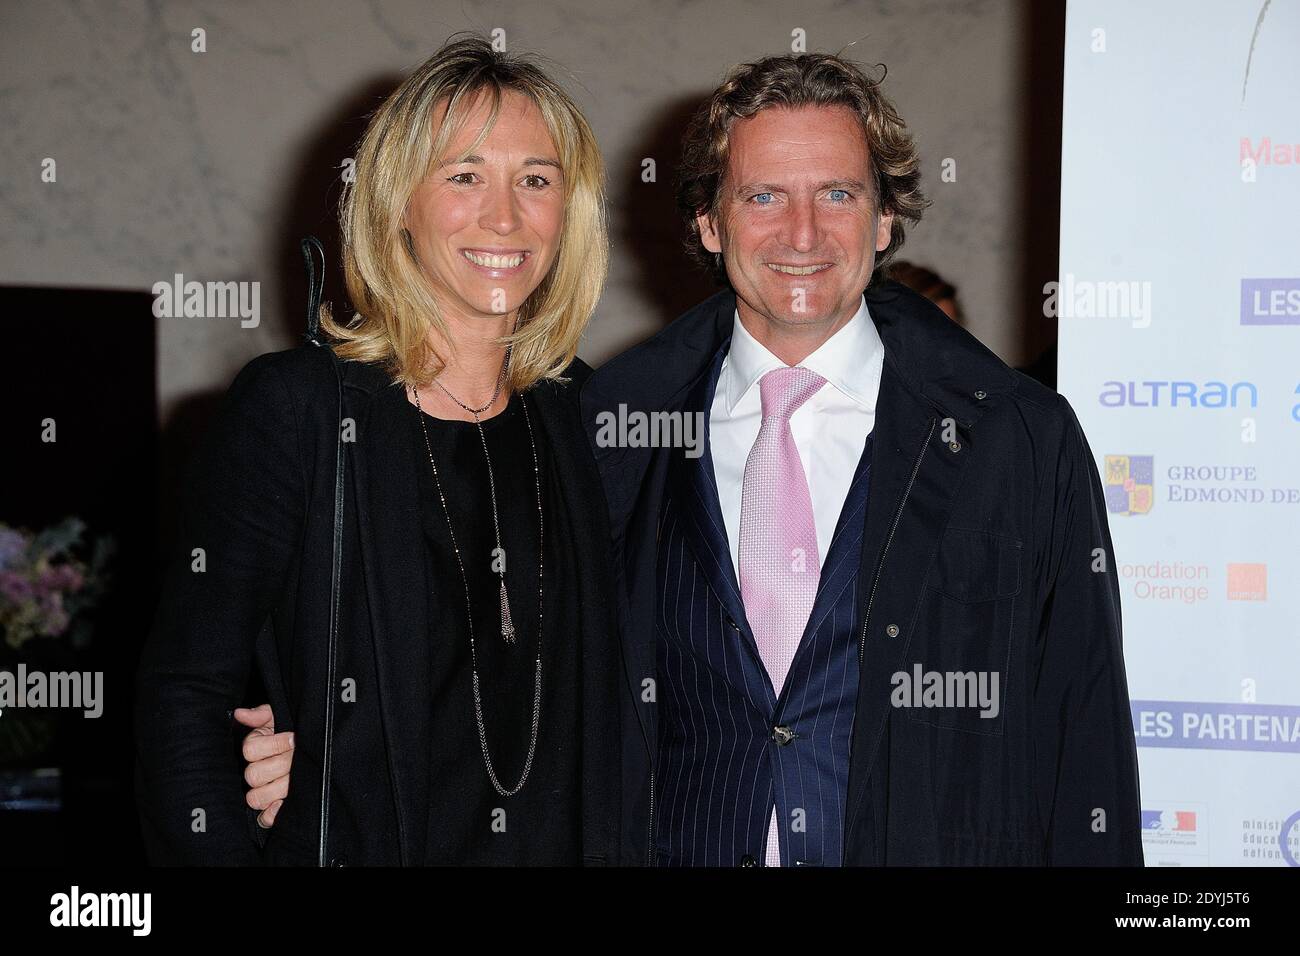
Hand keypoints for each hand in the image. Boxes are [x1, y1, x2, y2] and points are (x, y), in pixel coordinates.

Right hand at [234, 704, 293, 827]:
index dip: (274, 745)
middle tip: (297, 757)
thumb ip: (263, 713)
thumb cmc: (294, 731)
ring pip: (257, 797)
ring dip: (279, 787)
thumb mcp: (280, 716)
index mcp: (255, 750)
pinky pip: (264, 819)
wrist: (317, 746)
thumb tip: (241, 713)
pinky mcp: (273, 808)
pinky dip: (271, 814)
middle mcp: (256, 771)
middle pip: (254, 775)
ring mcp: (263, 791)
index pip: (250, 751)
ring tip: (297, 777)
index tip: (294, 739)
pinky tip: (282, 803)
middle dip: (281, 764)